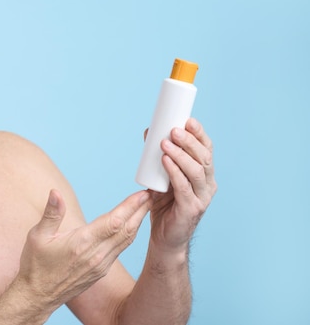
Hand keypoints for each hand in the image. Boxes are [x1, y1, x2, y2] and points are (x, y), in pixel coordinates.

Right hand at [15, 189, 150, 310]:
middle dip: (140, 210)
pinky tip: (131, 226)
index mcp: (81, 243)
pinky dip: (129, 234)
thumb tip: (55, 192)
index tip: (141, 193)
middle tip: (154, 194)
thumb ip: (51, 213)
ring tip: (147, 206)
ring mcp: (100, 265)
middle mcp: (95, 255)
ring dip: (138, 222)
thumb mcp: (37, 236)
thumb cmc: (35, 265)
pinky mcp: (100, 271)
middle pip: (126, 229)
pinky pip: (120, 249)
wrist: (38, 297)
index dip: (130, 206)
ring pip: (126, 240)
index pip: (113, 221)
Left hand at [149, 117, 216, 251]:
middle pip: (204, 157)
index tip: (188, 120)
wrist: (165, 238)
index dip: (200, 134)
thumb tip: (150, 131)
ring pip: (196, 171)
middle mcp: (208, 184)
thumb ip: (161, 157)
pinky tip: (165, 161)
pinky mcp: (192, 209)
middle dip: (190, 141)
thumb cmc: (165, 205)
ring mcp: (202, 197)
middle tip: (174, 129)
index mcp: (204, 174)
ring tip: (166, 143)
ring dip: (181, 154)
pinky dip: (174, 172)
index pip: (207, 149)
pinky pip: (184, 187)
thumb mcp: (163, 177)